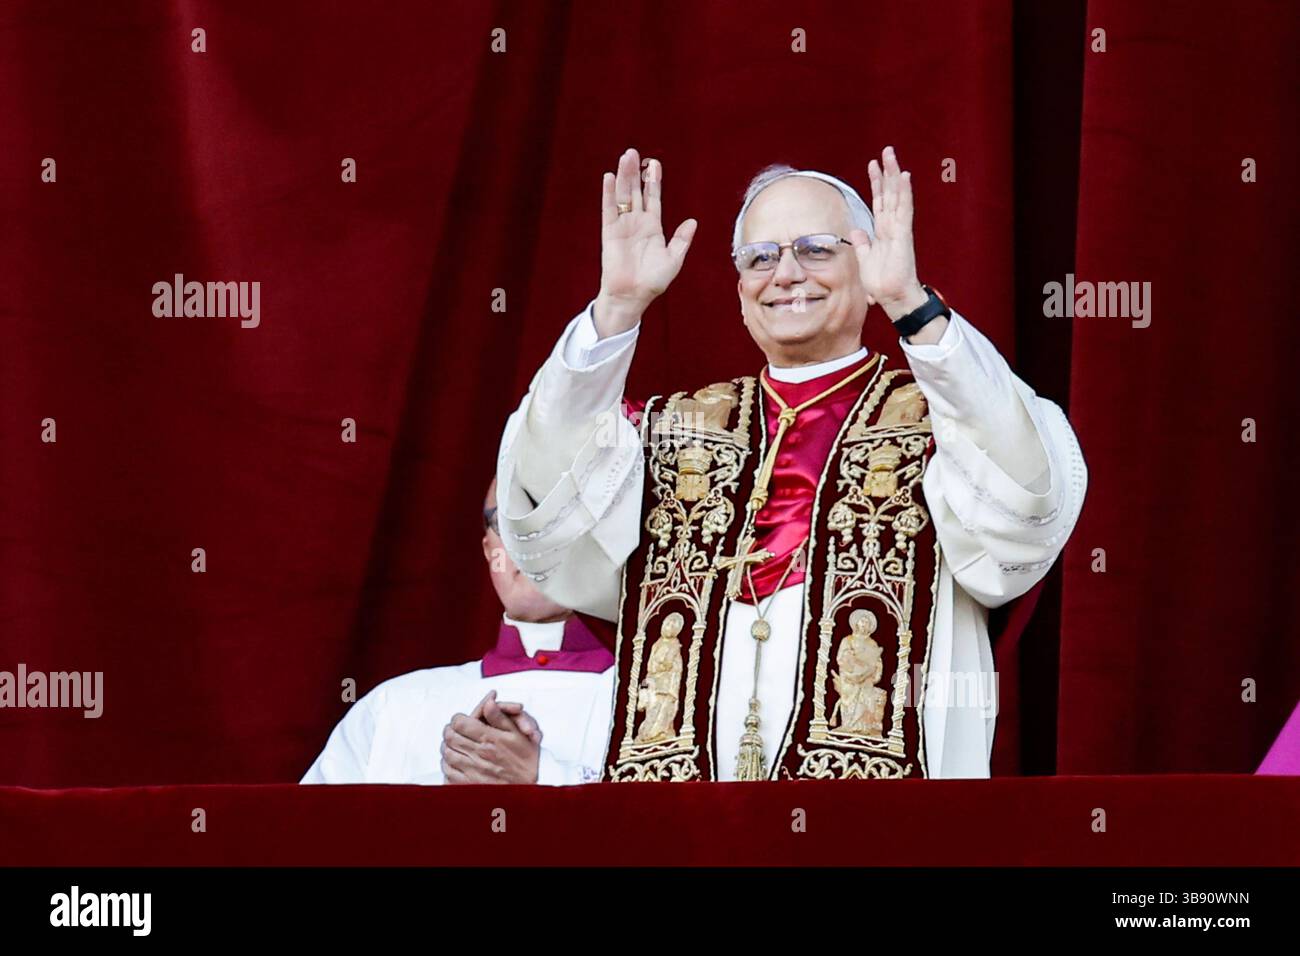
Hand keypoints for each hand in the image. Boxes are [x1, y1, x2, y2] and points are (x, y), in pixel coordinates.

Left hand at [440, 690, 541, 783]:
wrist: (530, 788)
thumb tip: (488, 702)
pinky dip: (447, 765)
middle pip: (450, 737)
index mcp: (489, 739)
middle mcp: (479, 754)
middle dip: (450, 731)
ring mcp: (472, 770)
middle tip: (453, 730)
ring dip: (447, 747)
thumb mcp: (517, 734)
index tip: (460, 720)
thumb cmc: (526, 760)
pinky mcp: (469, 785)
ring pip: (447, 754)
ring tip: (453, 744)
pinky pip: (449, 772)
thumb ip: (500, 717)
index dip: (458, 718)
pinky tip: (454, 762)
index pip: (460, 723)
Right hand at [595, 147, 697, 335]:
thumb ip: (682, 240)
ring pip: (622, 195)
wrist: (632, 295)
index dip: (653, 181)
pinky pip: (609, 209)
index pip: (652, 198)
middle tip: (634, 153)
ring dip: (623, 176)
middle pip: (635, 191)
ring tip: (625, 158)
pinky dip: (608, 194)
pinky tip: (609, 178)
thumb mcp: (674, 259)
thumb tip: (692, 222)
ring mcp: (623, 226)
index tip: (654, 164)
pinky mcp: (610, 232)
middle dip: (635, 172)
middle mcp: (637, 223)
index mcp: (653, 227)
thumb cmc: (653, 281)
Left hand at [851, 146, 927, 321]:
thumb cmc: (881, 281)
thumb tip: (857, 229)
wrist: (892, 296)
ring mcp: (899, 228)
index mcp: (882, 230)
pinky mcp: (904, 234)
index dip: (876, 183)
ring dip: (894, 175)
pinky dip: (904, 192)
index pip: (879, 201)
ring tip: (892, 156)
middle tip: (886, 151)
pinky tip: (904, 177)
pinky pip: (904, 209)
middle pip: (889, 193)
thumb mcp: (865, 259)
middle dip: (886, 172)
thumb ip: (863, 244)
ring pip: (897, 195)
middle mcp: (892, 225)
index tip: (872, 165)